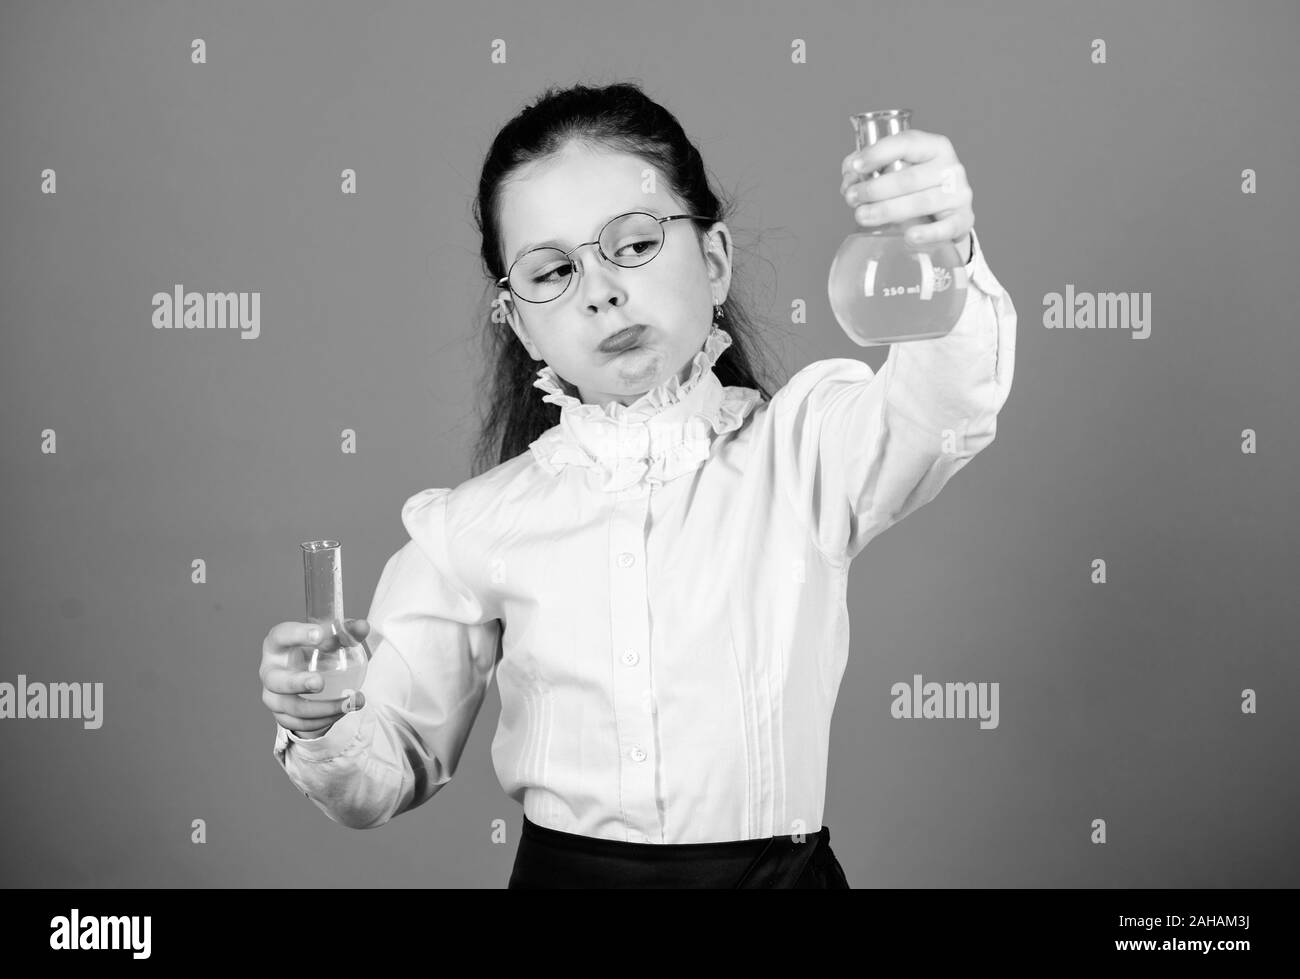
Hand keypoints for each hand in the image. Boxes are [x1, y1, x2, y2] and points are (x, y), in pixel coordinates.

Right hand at [260, 619, 370, 737]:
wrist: (307, 679)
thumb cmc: (315, 652)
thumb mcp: (329, 640)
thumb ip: (347, 632)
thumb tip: (362, 627)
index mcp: (278, 645)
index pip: (281, 635)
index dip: (297, 635)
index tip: (319, 635)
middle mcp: (270, 671)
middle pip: (276, 680)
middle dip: (298, 683)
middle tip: (320, 683)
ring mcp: (273, 696)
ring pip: (291, 707)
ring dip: (322, 708)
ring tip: (349, 703)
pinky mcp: (282, 716)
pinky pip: (300, 724)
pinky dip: (323, 720)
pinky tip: (342, 712)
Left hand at [840, 129, 973, 261]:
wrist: (945, 214)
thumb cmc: (913, 188)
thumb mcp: (894, 170)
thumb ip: (867, 168)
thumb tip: (849, 176)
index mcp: (933, 146)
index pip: (907, 143)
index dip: (879, 153)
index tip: (856, 166)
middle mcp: (949, 167)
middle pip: (909, 177)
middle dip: (875, 188)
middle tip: (852, 198)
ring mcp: (959, 194)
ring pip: (921, 202)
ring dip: (888, 210)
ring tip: (862, 216)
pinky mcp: (963, 219)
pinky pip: (947, 228)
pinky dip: (927, 233)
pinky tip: (909, 237)